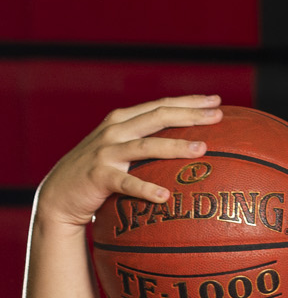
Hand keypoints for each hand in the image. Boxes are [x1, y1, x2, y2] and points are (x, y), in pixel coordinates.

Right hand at [33, 96, 225, 229]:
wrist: (59, 195)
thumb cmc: (100, 174)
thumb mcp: (120, 150)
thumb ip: (146, 143)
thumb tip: (193, 147)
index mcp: (121, 121)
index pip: (159, 106)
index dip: (188, 102)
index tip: (217, 101)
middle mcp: (114, 131)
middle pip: (157, 117)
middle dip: (189, 114)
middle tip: (218, 116)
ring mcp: (105, 153)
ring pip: (145, 146)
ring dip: (174, 146)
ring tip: (202, 149)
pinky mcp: (98, 176)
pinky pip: (125, 182)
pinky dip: (144, 189)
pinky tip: (164, 196)